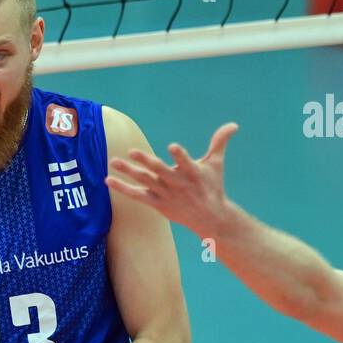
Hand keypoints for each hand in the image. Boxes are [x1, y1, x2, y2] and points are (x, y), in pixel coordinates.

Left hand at [106, 123, 239, 237]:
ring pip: (145, 182)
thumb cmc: (212, 187)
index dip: (180, 156)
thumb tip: (234, 124)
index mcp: (193, 173)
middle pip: (160, 172)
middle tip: (133, 151)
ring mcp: (166, 195)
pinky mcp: (157, 204)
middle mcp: (178, 184)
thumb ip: (220, 142)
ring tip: (113, 161)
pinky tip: (108, 180)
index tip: (174, 147)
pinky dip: (123, 189)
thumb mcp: (216, 164)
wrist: (209, 218)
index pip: (186, 163)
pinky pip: (137, 196)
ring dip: (129, 172)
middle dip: (147, 162)